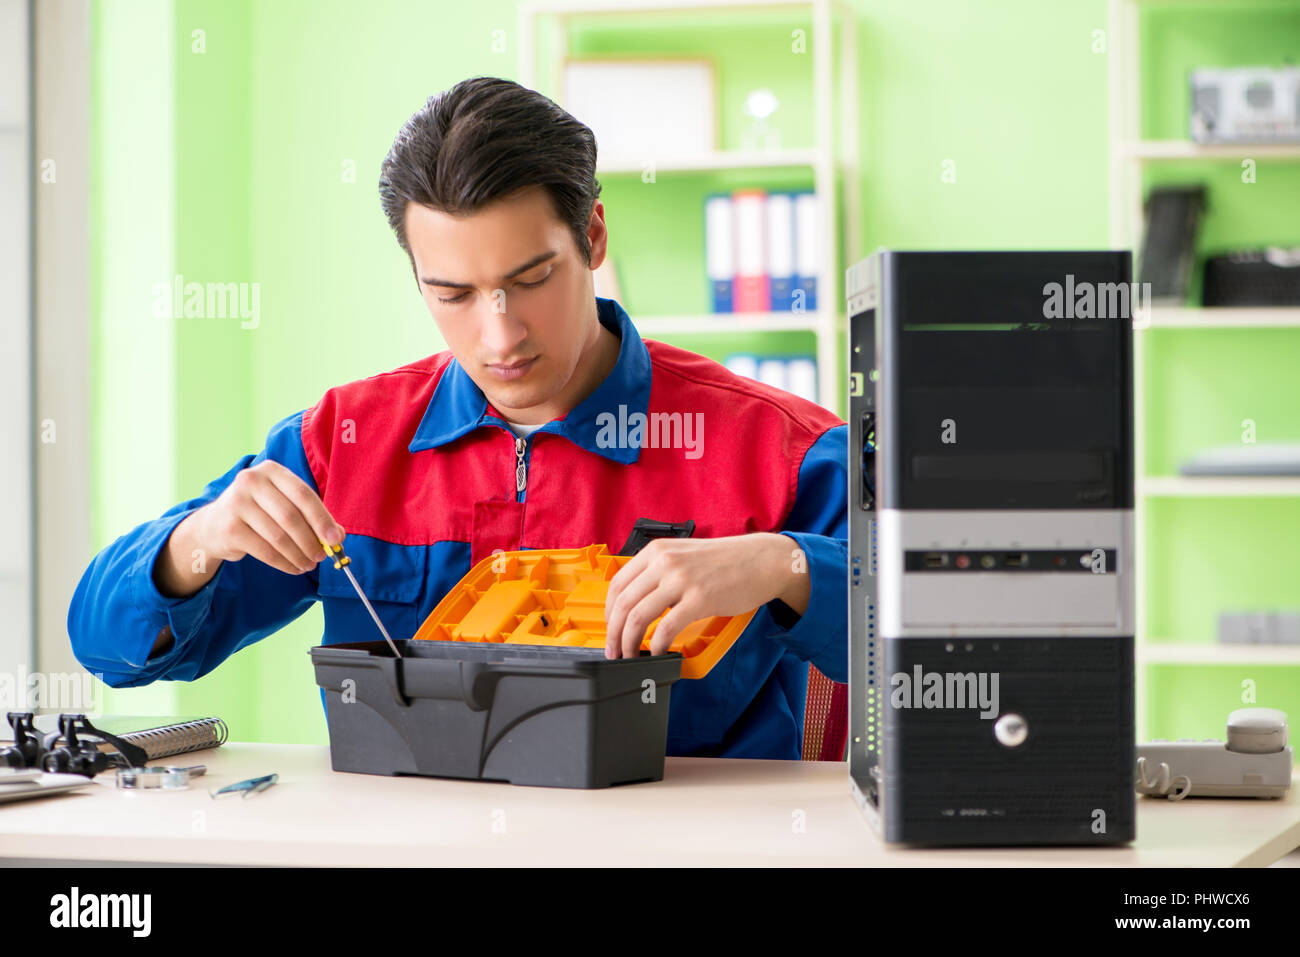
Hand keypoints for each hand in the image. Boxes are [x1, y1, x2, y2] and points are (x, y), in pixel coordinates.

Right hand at [153, 460, 343, 598]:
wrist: (216, 524)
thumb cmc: (260, 512)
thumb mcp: (284, 505)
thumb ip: (312, 517)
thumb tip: (338, 537)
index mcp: (271, 470)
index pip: (303, 494)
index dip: (322, 518)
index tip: (336, 538)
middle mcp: (251, 481)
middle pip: (291, 516)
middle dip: (311, 540)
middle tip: (322, 556)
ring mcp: (236, 503)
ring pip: (278, 536)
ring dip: (299, 554)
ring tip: (309, 564)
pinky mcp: (229, 528)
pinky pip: (265, 551)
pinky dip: (284, 563)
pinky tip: (294, 568)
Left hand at [603, 533, 808, 659]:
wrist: (762, 560)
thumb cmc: (726, 561)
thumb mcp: (683, 556)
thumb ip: (658, 572)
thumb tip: (635, 603)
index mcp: (657, 551)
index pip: (616, 584)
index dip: (608, 612)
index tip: (610, 629)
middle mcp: (665, 563)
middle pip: (622, 603)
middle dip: (613, 634)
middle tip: (614, 651)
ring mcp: (681, 580)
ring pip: (637, 617)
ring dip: (629, 643)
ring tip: (631, 656)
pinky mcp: (699, 599)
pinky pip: (666, 628)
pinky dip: (657, 645)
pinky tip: (659, 652)